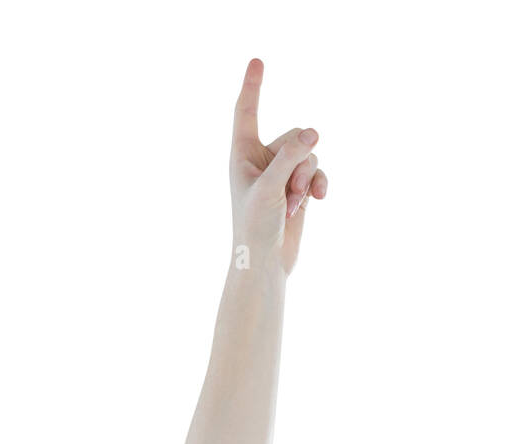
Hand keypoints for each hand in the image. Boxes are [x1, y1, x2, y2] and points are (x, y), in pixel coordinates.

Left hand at [229, 57, 327, 277]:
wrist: (265, 264)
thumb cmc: (255, 228)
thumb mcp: (270, 188)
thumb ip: (291, 156)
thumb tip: (314, 132)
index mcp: (242, 155)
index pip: (247, 112)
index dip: (253, 86)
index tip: (257, 61)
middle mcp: (262, 160)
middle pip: (294, 136)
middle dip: (299, 162)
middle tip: (288, 192)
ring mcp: (282, 174)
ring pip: (309, 154)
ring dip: (306, 179)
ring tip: (293, 205)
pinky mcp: (298, 189)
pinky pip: (318, 171)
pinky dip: (319, 183)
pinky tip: (318, 200)